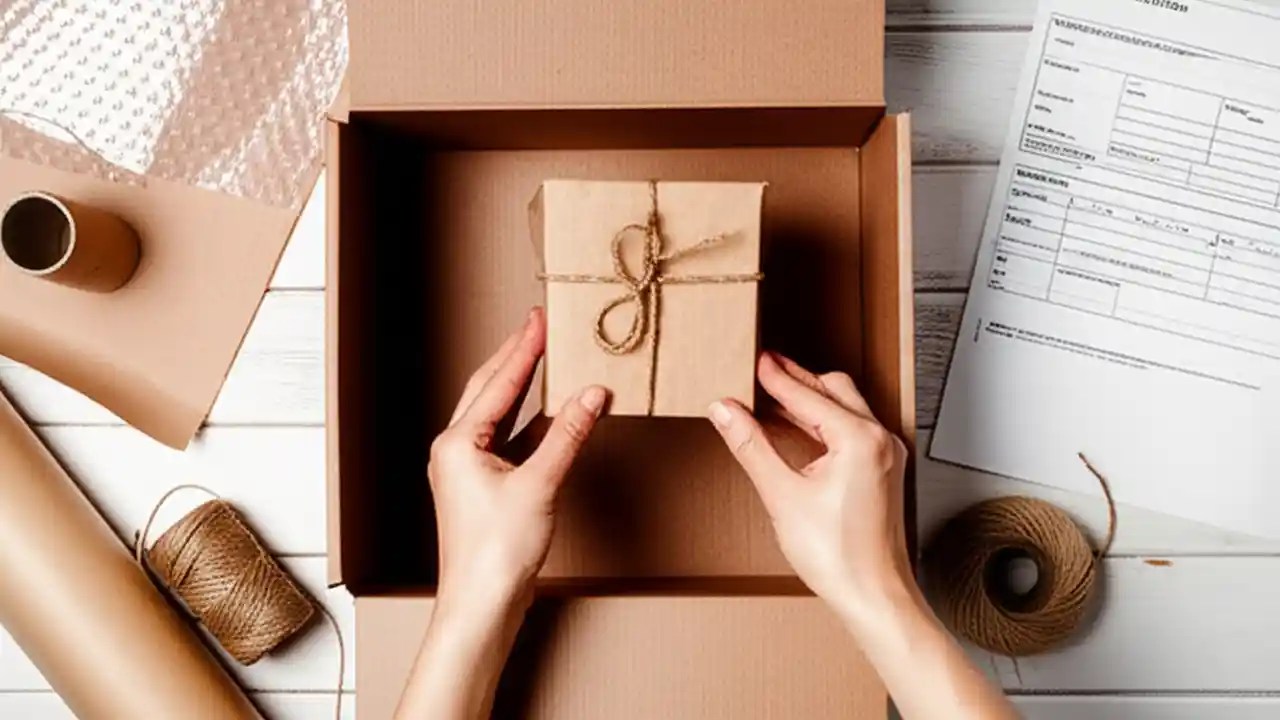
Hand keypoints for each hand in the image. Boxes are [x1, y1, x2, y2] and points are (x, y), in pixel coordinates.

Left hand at [429, 308, 607, 612]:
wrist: (482, 603)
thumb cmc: (497, 552)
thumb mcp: (540, 484)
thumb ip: (568, 434)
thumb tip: (591, 395)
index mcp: (457, 442)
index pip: (499, 382)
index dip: (524, 348)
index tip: (541, 320)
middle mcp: (454, 450)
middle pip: (488, 389)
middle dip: (515, 357)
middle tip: (538, 327)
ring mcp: (464, 469)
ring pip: (493, 413)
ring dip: (518, 386)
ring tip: (540, 357)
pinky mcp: (479, 487)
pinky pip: (502, 438)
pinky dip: (523, 419)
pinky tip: (542, 412)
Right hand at [706, 352, 910, 624]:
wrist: (874, 595)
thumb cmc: (838, 555)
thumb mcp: (782, 496)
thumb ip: (751, 446)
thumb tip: (725, 411)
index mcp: (859, 439)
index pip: (808, 396)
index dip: (776, 378)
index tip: (756, 361)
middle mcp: (880, 440)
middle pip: (834, 390)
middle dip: (797, 379)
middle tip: (766, 368)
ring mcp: (886, 456)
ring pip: (846, 409)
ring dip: (811, 400)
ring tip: (777, 394)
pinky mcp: (884, 471)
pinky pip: (854, 431)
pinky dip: (825, 422)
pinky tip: (801, 428)